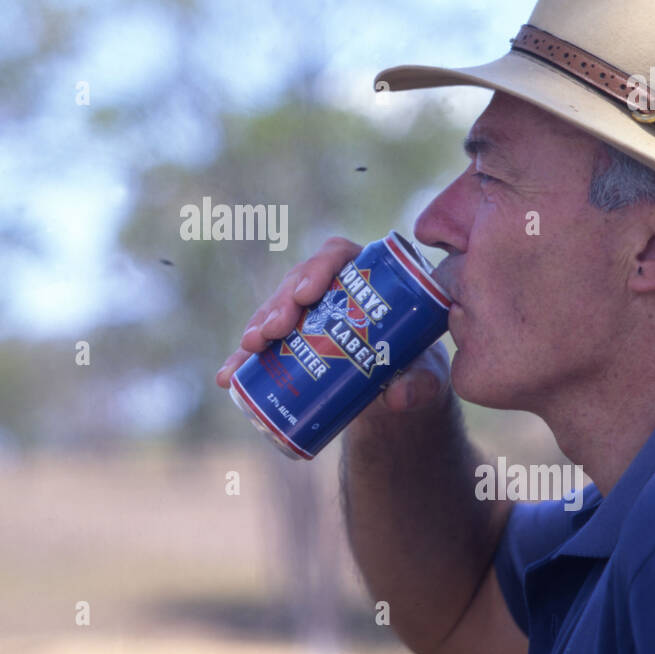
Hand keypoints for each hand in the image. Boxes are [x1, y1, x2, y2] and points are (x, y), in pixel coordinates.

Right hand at [215, 236, 451, 413]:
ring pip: (274, 311)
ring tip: (249, 349)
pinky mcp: (288, 343)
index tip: (307, 293)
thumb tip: (396, 397)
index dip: (317, 268)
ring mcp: (305, 315)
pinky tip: (228, 377)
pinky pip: (261, 347)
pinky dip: (243, 361)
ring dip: (257, 328)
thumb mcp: (426, 373)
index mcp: (364, 275)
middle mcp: (329, 289)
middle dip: (279, 305)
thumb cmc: (417, 367)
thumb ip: (420, 383)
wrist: (398, 388)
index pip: (336, 256)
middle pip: (297, 284)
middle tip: (273, 331)